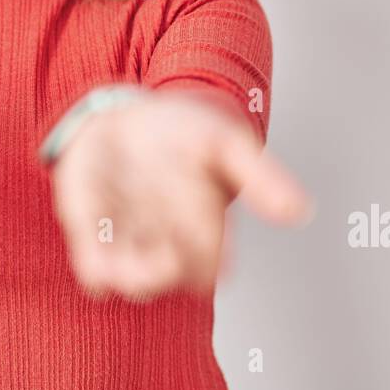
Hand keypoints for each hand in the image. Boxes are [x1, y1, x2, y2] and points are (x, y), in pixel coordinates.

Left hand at [50, 89, 311, 301]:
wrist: (128, 112)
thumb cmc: (182, 133)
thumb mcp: (225, 142)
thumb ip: (259, 175)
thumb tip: (301, 211)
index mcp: (200, 229)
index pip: (208, 262)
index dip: (208, 261)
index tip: (214, 256)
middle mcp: (162, 241)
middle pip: (163, 277)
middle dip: (162, 271)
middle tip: (167, 256)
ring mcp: (124, 237)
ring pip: (125, 278)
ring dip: (126, 272)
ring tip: (125, 263)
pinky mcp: (88, 229)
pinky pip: (91, 263)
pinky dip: (94, 260)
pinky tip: (98, 229)